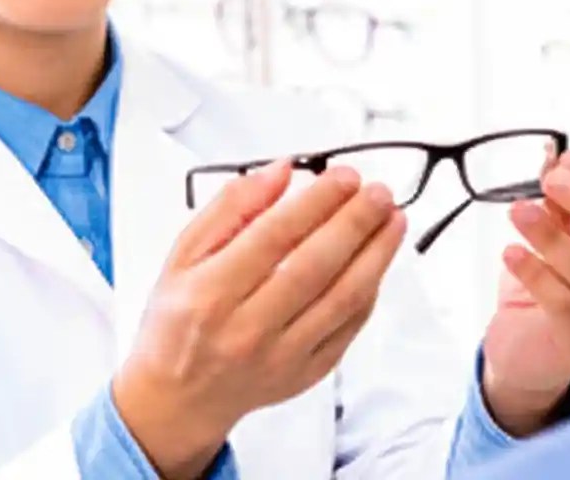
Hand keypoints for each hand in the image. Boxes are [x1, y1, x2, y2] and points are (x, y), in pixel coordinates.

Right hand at [113, 161, 406, 479]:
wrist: (179, 396)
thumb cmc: (178, 322)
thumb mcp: (182, 256)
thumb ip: (229, 208)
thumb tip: (279, 172)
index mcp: (211, 293)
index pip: (274, 236)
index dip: (316, 201)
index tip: (342, 176)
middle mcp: (247, 328)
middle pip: (315, 265)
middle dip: (355, 222)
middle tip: (377, 192)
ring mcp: (282, 356)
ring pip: (343, 298)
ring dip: (376, 254)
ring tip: (392, 219)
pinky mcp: (306, 374)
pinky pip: (349, 327)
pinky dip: (370, 289)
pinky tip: (377, 261)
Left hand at [482, 151, 569, 436]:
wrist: (524, 354)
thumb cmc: (548, 291)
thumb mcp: (556, 240)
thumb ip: (559, 205)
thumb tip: (553, 159)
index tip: (568, 160)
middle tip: (553, 182)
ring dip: (553, 237)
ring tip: (518, 211)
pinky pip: (563, 306)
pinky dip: (536, 275)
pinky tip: (510, 252)